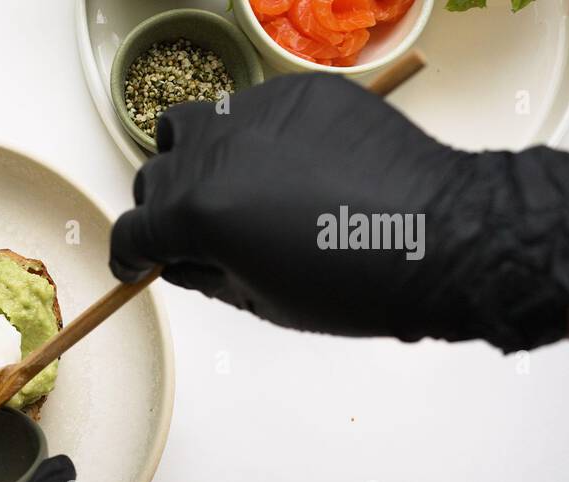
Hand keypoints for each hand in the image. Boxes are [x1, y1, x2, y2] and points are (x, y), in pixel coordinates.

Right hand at [110, 73, 568, 352]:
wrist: (438, 237)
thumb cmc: (351, 285)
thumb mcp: (259, 301)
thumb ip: (202, 275)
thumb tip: (177, 259)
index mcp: (197, 212)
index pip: (132, 230)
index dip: (129, 257)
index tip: (139, 265)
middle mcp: (215, 152)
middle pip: (155, 174)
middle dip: (164, 208)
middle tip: (199, 231)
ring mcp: (256, 113)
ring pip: (190, 124)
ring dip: (194, 155)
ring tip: (230, 180)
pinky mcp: (298, 92)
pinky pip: (250, 107)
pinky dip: (254, 137)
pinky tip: (291, 165)